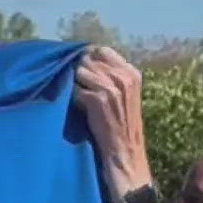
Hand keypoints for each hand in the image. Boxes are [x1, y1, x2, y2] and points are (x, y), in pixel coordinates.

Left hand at [73, 46, 150, 188]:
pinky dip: (71, 98)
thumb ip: (109, 77)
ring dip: (72, 84)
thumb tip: (82, 61)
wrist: (124, 152)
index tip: (73, 66)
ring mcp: (113, 87)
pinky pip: (75, 89)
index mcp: (132, 73)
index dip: (84, 57)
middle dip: (75, 70)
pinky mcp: (99, 99)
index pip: (103, 51)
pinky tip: (77, 109)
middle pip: (88, 59)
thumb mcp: (122, 96)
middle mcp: (124, 76)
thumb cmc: (119, 126)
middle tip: (71, 85)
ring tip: (76, 99)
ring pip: (79, 72)